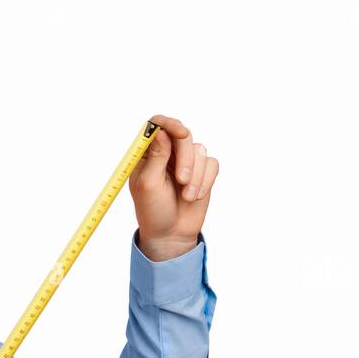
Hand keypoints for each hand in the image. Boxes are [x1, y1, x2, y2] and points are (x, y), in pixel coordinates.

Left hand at [128, 114, 218, 260]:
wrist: (170, 233)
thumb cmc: (153, 210)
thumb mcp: (148, 184)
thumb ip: (155, 157)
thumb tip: (159, 132)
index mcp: (147, 153)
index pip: (157, 125)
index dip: (169, 124)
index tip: (181, 133)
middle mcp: (167, 152)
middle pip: (182, 135)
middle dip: (185, 158)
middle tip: (181, 180)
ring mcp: (186, 160)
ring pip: (199, 150)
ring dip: (195, 176)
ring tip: (186, 197)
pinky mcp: (202, 171)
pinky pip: (211, 163)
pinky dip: (205, 181)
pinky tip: (194, 197)